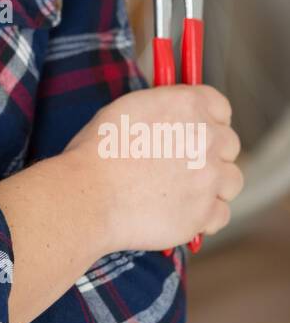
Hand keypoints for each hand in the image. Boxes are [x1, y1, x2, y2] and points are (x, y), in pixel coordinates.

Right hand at [63, 84, 243, 251]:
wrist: (90, 194)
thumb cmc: (98, 151)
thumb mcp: (129, 109)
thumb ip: (162, 109)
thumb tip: (172, 117)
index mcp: (187, 104)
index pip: (220, 107)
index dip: (210, 120)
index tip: (199, 131)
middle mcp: (206, 137)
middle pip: (230, 145)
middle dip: (211, 154)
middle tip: (184, 165)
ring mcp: (209, 176)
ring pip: (232, 181)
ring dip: (214, 186)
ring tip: (184, 192)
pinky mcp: (204, 212)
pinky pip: (221, 215)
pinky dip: (205, 218)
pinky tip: (182, 214)